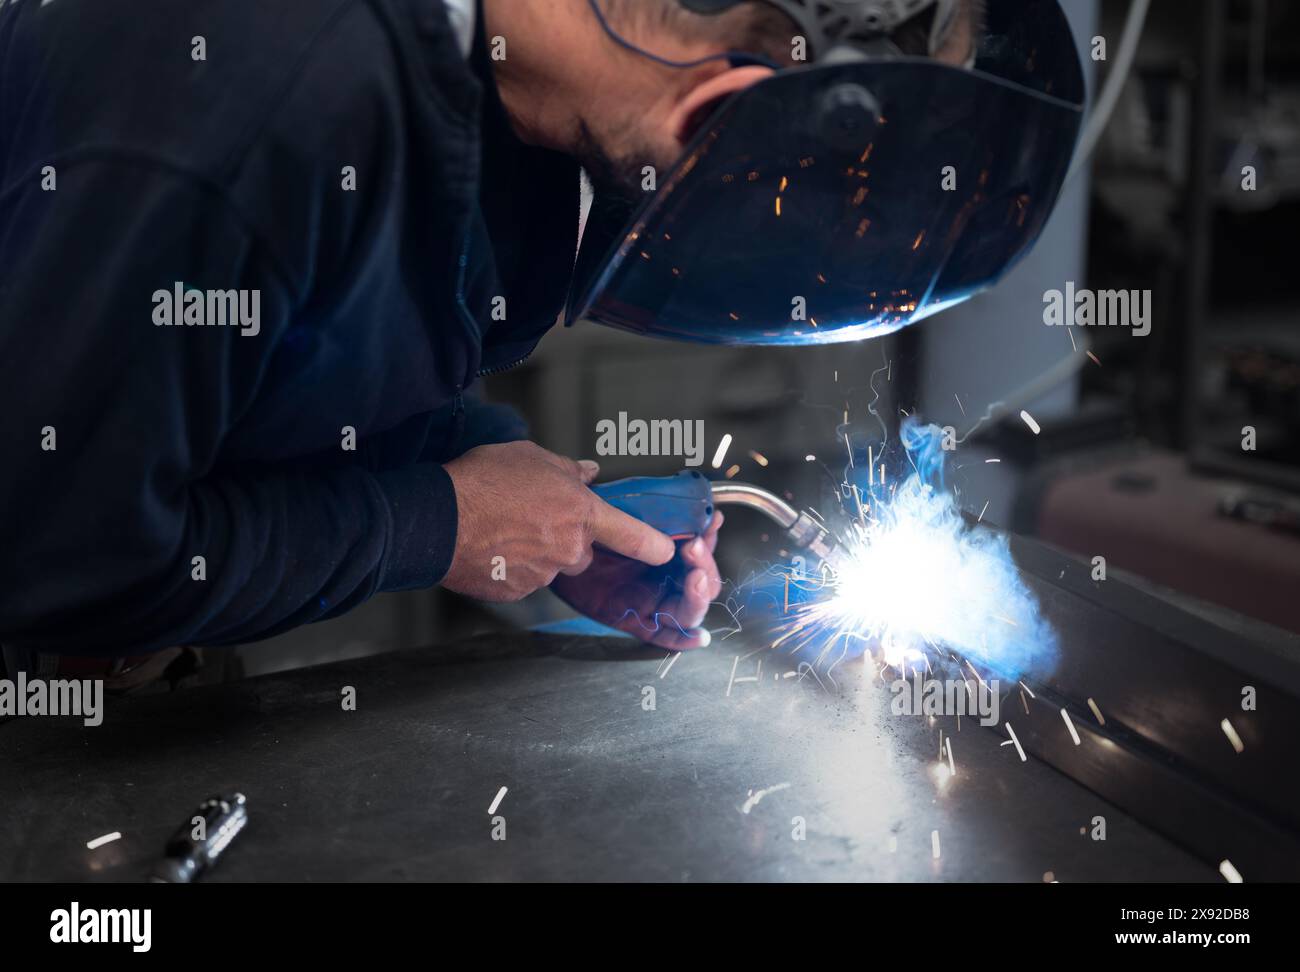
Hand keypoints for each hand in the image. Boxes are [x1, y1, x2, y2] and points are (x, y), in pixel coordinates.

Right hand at [442, 442, 674, 601]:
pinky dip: (511, 568)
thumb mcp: (530, 457)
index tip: (666, 551)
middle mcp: (568, 549)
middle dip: (565, 539)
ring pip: (550, 566)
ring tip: (502, 528)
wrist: (437, 519)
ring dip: (535, 552)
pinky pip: (522, 581)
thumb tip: (587, 472)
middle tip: (533, 517)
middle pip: (581, 551)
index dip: (652, 543)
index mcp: (580, 513)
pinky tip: (490, 547)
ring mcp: (541, 575)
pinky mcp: (515, 593)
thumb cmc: (483, 482)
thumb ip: (565, 469)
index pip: (630, 533)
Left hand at [550, 511, 723, 650]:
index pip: (700, 551)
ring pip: (689, 609)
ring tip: (696, 579)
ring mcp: (651, 601)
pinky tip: (697, 637)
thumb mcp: (619, 517)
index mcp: (664, 552)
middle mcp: (662, 577)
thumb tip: (669, 500)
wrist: (553, 548)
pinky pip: (663, 636)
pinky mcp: (634, 621)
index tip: (707, 524)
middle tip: (694, 548)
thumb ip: (647, 512)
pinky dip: (683, 640)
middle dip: (706, 566)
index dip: (708, 540)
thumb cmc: (586, 531)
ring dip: (699, 596)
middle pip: (703, 582)